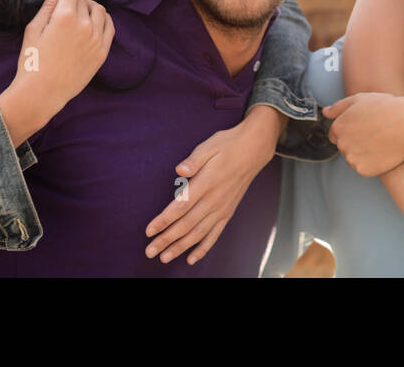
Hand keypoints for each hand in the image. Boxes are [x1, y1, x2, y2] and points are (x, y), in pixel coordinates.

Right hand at [0, 0, 114, 144]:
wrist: (43, 91)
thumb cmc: (32, 61)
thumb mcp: (33, 30)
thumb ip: (47, 6)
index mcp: (64, 16)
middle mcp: (85, 25)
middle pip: (84, 1)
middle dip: (74, 1)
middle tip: (64, 11)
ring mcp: (96, 39)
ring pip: (100, 11)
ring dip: (90, 8)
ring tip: (79, 16)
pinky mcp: (103, 51)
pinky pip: (110, 27)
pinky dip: (103, 20)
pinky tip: (94, 24)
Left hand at [144, 107, 283, 264]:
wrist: (254, 149)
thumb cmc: (227, 145)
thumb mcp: (209, 146)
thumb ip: (193, 160)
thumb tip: (179, 170)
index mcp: (206, 182)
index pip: (181, 206)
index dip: (163, 220)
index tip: (149, 231)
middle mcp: (214, 200)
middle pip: (186, 224)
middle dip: (166, 240)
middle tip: (149, 252)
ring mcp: (222, 208)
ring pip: (199, 233)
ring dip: (181, 247)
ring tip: (164, 258)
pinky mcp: (228, 212)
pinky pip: (215, 234)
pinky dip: (203, 248)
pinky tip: (191, 259)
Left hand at [323, 92, 403, 177]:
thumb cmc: (386, 108)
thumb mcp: (360, 99)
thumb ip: (339, 107)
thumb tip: (325, 113)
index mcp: (338, 126)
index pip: (334, 134)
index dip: (349, 131)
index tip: (363, 129)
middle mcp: (341, 143)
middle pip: (344, 147)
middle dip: (356, 142)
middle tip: (375, 134)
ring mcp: (352, 158)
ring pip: (354, 158)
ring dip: (363, 153)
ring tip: (381, 143)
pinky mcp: (363, 170)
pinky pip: (365, 168)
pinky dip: (373, 164)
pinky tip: (383, 153)